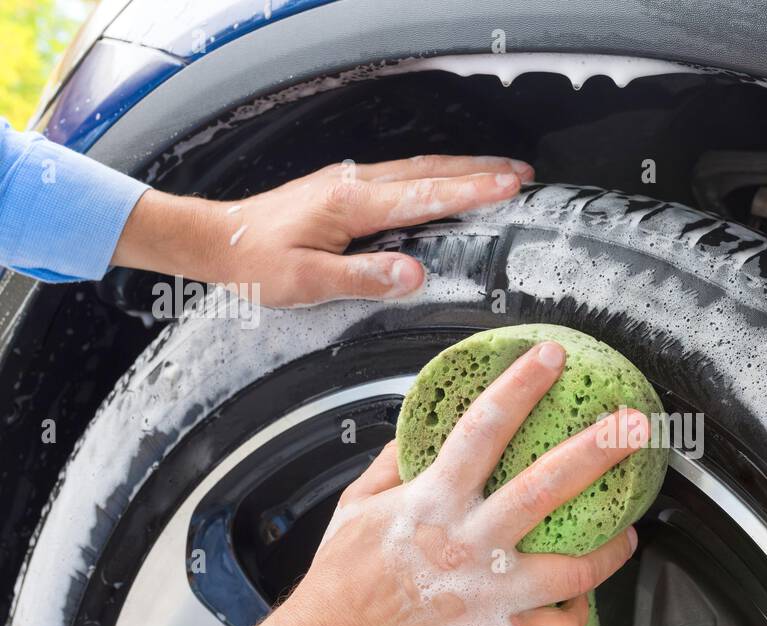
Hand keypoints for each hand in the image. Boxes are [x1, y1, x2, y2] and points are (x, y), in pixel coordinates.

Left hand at [111, 154, 533, 306]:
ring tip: (498, 172)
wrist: (214, 239)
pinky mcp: (343, 190)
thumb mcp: (306, 283)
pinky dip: (435, 176)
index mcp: (351, 204)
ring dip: (461, 169)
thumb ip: (363, 277)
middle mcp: (355, 184)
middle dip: (479, 170)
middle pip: (429, 171)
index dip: (471, 191)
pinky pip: (401, 177)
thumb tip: (414, 274)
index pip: (425, 195)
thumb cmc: (254, 263)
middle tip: (521, 173)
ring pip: (417, 169)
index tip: (509, 185)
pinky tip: (446, 181)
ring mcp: (349, 183)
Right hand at [205, 341, 647, 625]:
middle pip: (546, 487)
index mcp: (434, 503)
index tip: (551, 357)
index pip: (483, 427)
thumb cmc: (338, 588)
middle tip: (635, 427)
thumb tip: (417, 437)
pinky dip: (576, 614)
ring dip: (612, 549)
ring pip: (575, 568)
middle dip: (597, 451)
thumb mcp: (356, 510)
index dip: (520, 386)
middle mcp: (469, 543)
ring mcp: (490, 595)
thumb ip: (392, 468)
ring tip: (631, 535)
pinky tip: (578, 603)